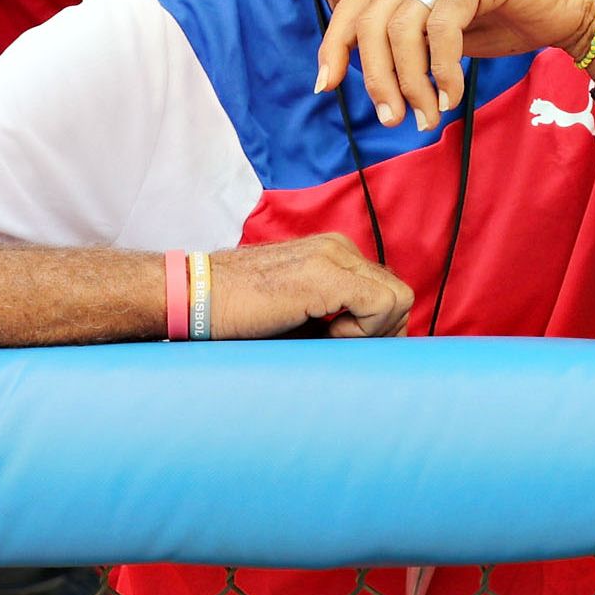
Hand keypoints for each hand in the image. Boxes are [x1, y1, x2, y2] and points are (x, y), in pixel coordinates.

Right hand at [207, 234, 412, 339]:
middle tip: (338, 345)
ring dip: (370, 331)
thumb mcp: (299, 314)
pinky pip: (382, 306)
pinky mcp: (327, 275)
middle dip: (380, 332)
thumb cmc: (239, 314)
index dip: (377, 329)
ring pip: (398, 300)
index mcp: (334, 253)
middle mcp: (339, 247)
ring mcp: (334, 256)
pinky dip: (363, 330)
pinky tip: (324, 333)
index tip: (342, 344)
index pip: (388, 293)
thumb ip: (336, 318)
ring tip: (325, 336)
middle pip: (400, 297)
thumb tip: (377, 347)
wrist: (195, 297)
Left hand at [313, 0, 594, 132]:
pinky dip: (442, 69)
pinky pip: (442, 27)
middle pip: (371, 25)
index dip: (333, 47)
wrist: (567, 7)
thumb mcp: (445, 41)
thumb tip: (379, 90)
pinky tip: (452, 96)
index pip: (352, 10)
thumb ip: (411, 52)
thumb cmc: (506, 24)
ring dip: (412, 83)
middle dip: (378, 79)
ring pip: (403, 29)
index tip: (325, 87)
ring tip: (429, 115)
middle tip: (395, 119)